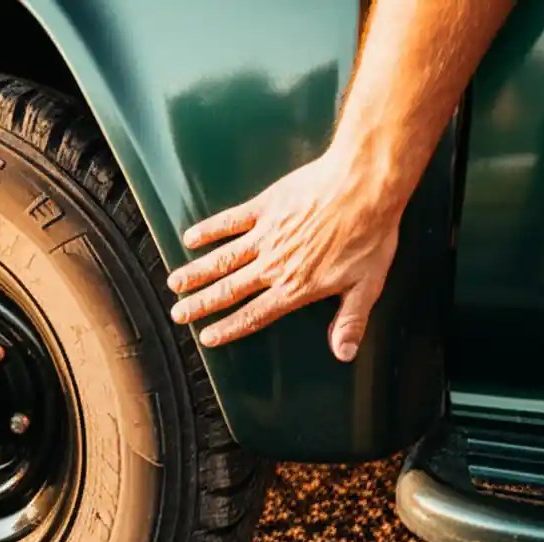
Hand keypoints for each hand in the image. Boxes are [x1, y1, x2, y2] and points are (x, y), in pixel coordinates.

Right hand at [166, 149, 403, 361]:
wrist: (363, 186)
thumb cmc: (370, 234)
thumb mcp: (366, 285)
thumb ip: (350, 321)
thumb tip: (343, 353)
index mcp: (296, 287)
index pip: (255, 315)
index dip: (229, 328)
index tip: (207, 337)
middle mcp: (273, 265)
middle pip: (229, 289)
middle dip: (201, 304)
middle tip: (178, 314)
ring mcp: (265, 235)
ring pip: (222, 259)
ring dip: (196, 272)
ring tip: (174, 283)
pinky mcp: (265, 207)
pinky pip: (230, 221)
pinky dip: (209, 230)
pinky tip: (190, 237)